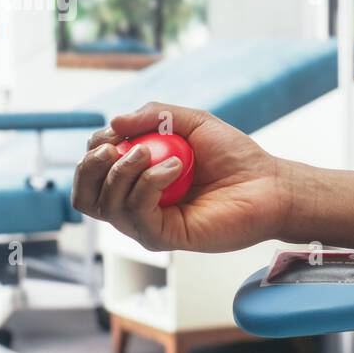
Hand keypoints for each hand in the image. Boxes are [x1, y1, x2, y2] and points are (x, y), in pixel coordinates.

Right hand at [71, 102, 289, 252]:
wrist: (267, 183)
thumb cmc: (233, 156)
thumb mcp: (190, 122)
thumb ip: (152, 115)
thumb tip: (113, 123)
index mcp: (137, 180)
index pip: (93, 173)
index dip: (94, 150)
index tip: (115, 132)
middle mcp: (137, 205)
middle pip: (86, 197)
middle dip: (89, 167)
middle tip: (112, 146)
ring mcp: (149, 223)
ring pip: (108, 205)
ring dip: (122, 171)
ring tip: (152, 152)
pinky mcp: (165, 237)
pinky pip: (138, 213)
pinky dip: (148, 183)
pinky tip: (173, 167)